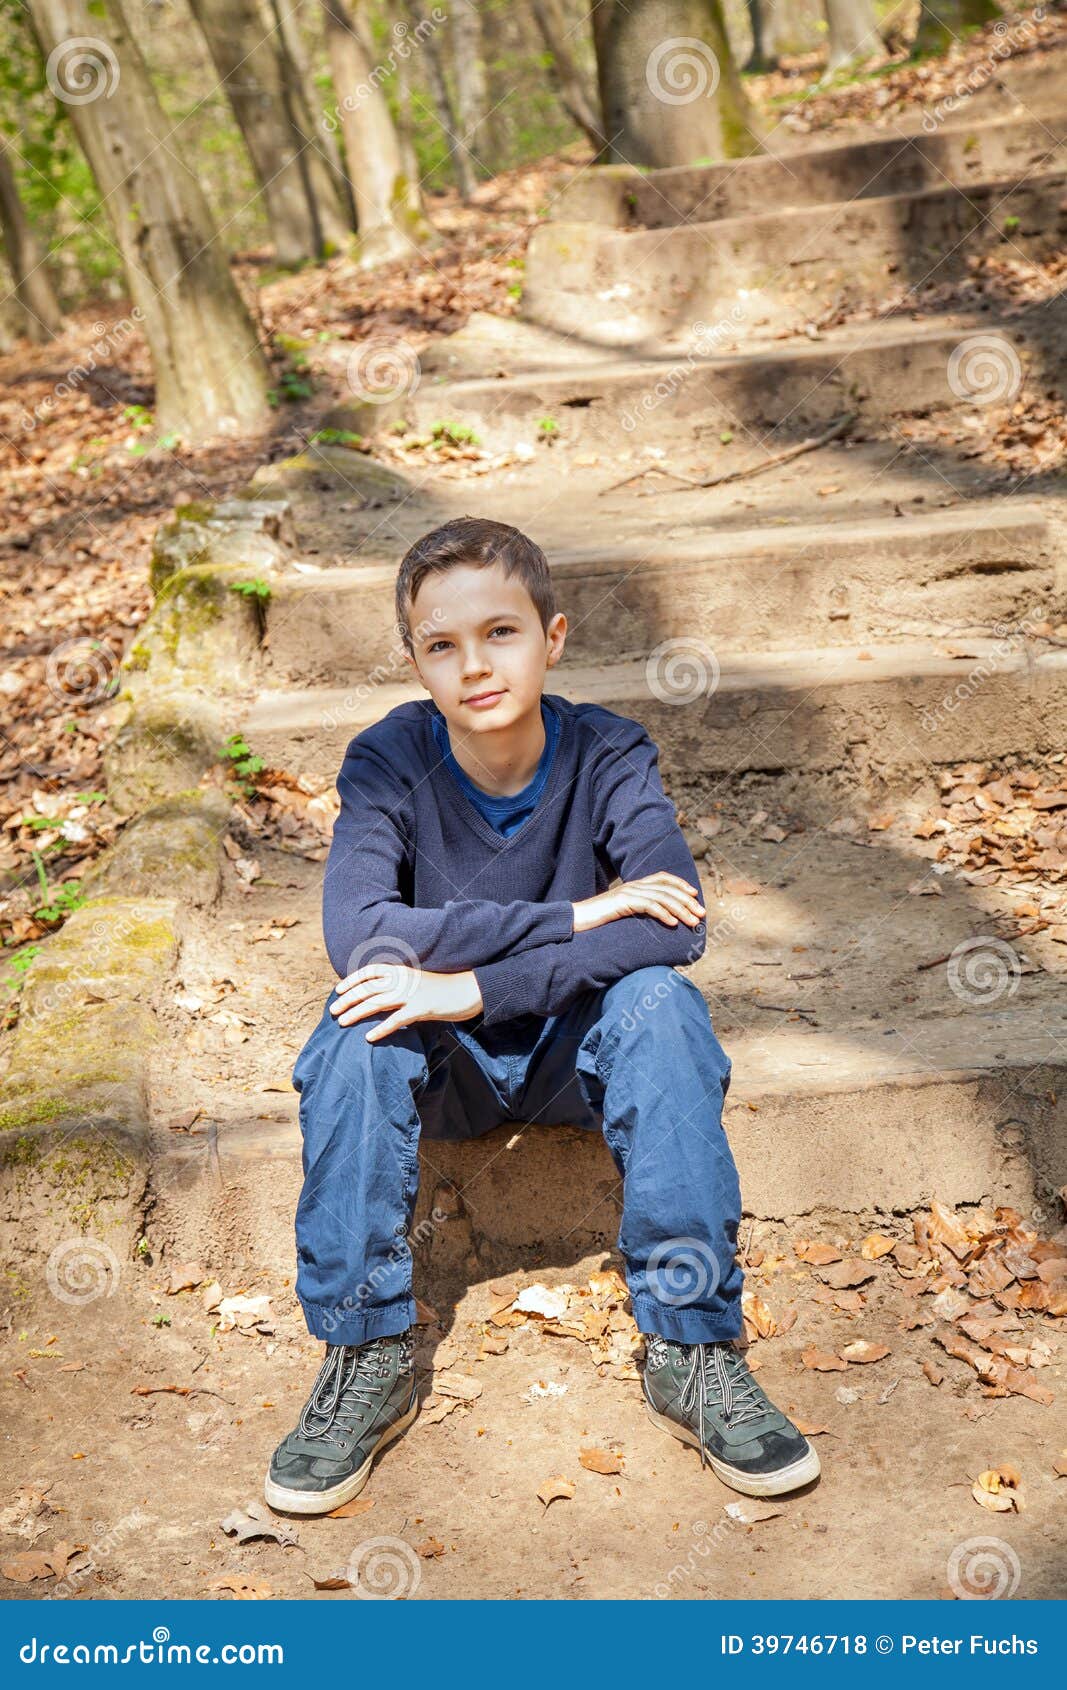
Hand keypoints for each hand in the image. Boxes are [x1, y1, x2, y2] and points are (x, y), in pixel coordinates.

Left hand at [331, 962, 482, 1040]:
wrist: (469, 990)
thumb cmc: (443, 988)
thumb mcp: (417, 981)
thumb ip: (399, 985)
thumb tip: (377, 995)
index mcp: (402, 970)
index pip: (370, 972)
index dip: (351, 980)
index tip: (337, 990)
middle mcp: (404, 979)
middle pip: (368, 987)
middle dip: (348, 999)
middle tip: (333, 1011)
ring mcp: (413, 993)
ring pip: (377, 1001)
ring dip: (357, 1012)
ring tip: (342, 1022)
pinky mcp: (423, 1008)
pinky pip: (397, 1019)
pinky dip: (381, 1028)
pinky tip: (369, 1037)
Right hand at [572, 871, 704, 933]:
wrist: (575, 919)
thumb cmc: (598, 920)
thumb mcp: (623, 913)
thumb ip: (638, 911)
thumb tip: (657, 919)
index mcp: (634, 885)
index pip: (662, 878)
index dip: (680, 884)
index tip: (695, 895)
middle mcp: (633, 885)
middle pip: (667, 888)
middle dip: (687, 900)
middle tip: (701, 914)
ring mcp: (627, 892)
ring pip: (661, 897)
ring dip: (680, 910)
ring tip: (693, 922)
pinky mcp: (622, 902)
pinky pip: (648, 905)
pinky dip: (663, 914)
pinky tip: (672, 924)